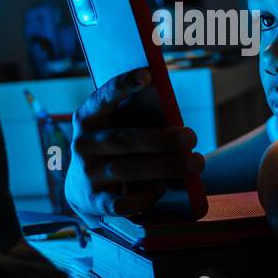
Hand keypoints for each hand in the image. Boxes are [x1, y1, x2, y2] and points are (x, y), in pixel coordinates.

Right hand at [63, 67, 204, 225]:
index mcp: (89, 117)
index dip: (124, 85)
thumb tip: (176, 128)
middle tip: (190, 137)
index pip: (104, 96)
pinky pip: (121, 202)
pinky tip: (162, 189)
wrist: (83, 189)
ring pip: (127, 169)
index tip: (147, 75)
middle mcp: (83, 143)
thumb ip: (137, 121)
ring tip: (194, 164)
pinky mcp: (92, 201)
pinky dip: (145, 196)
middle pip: (126, 140)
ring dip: (164, 166)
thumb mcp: (117, 129)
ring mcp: (85, 173)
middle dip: (162, 139)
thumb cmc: (114, 149)